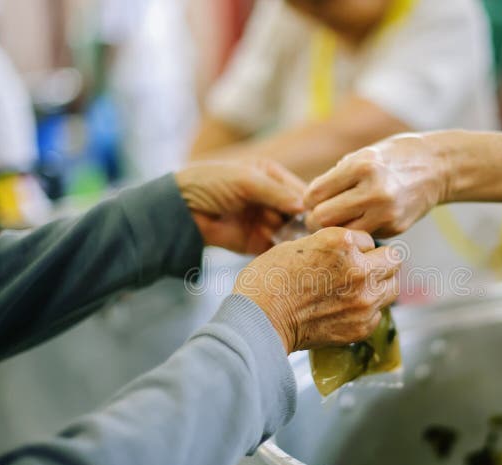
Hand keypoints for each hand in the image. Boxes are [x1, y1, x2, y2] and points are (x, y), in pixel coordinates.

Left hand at [175, 160, 305, 253]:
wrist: (181, 210)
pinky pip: (276, 248)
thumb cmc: (210, 184)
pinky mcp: (257, 242)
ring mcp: (265, 221)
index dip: (309, 201)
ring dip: (294, 237)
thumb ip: (276, 192)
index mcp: (271, 176)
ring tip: (295, 241)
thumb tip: (304, 207)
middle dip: (304, 222)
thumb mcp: (246, 180)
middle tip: (311, 230)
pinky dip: (282, 250)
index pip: (300, 189)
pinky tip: (286, 250)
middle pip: (299, 213)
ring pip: (291, 231)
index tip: (321, 211)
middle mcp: (271, 199)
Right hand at [233, 227, 401, 352]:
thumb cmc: (268, 281)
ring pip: (392, 286)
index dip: (357, 246)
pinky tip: (346, 310)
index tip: (346, 254)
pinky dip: (367, 311)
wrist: (260, 320)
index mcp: (343, 243)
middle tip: (364, 268)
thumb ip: (330, 245)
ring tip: (358, 290)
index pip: (369, 238)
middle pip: (393, 260)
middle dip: (380, 262)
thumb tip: (346, 249)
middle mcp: (360, 270)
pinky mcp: (362, 326)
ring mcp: (364, 300)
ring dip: (379, 285)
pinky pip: (378, 313)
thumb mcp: (298, 245)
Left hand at [304, 133, 446, 237]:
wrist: (439, 166)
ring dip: (335, 230)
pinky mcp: (395, 228)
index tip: (315, 199)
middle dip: (316, 218)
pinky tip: (362, 222)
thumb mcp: (363, 155)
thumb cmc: (393, 158)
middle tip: (320, 215)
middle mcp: (374, 190)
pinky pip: (362, 237)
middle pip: (323, 218)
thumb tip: (307, 203)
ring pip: (341, 233)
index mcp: (362, 165)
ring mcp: (386, 212)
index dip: (310, 199)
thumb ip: (336, 177)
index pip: (315, 193)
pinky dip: (357, 233)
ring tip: (338, 222)